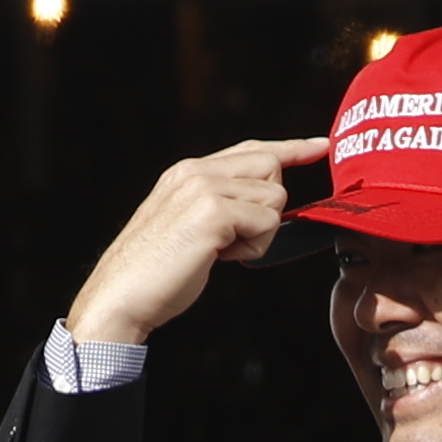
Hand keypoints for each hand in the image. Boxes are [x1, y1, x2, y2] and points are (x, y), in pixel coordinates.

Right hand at [60, 135, 328, 349]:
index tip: (321, 145)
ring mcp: (203, 188)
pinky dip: (252, 249)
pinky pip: (266, 222)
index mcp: (188, 171)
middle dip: (268, 207)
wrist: (119, 296)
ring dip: (258, 234)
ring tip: (219, 252)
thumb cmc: (154, 274)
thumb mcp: (187, 225)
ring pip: (274, 198)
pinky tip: (219, 258)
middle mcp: (196, 170)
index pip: (252, 149)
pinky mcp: (213, 212)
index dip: (291, 147)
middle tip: (233, 240)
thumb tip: (263, 207)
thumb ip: (219, 205)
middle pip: (272, 167)